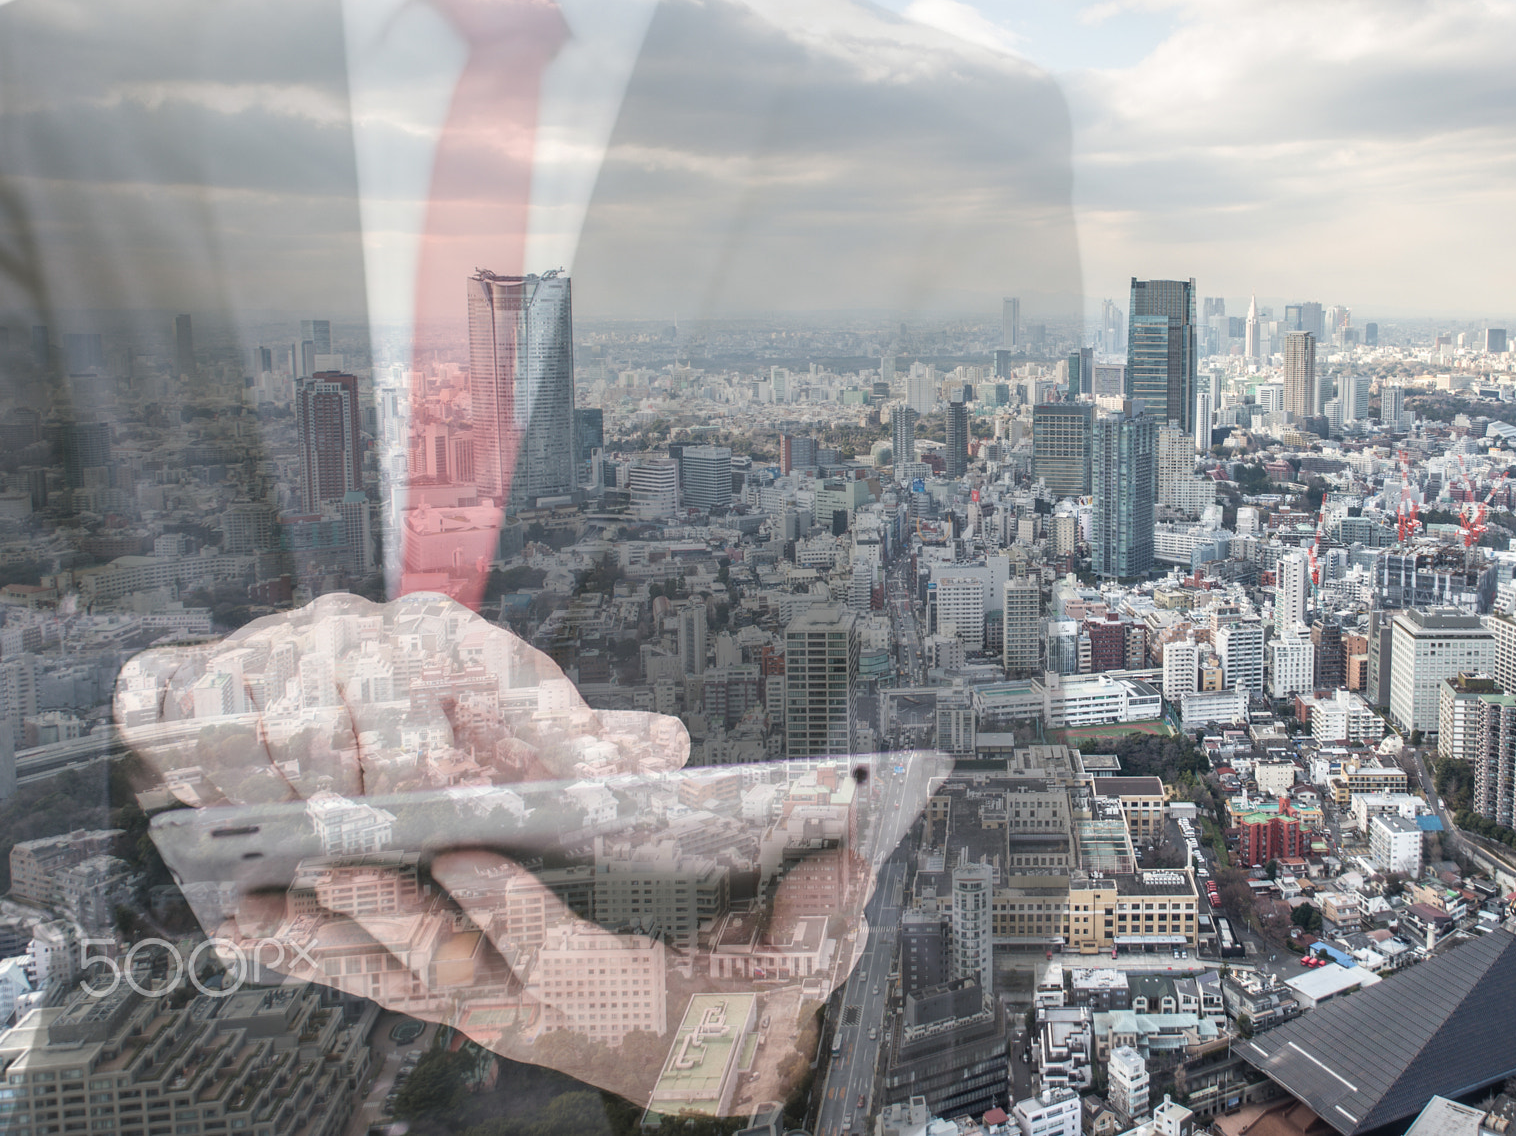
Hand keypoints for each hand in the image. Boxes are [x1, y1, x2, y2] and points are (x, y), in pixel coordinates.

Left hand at [119, 592, 910, 1112]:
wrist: (704, 1066)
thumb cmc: (742, 999)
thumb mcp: (795, 961)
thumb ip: (815, 917)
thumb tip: (848, 860)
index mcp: (619, 993)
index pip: (559, 957)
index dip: (510, 910)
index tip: (464, 857)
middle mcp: (542, 1009)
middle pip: (455, 967)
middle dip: (388, 920)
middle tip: (326, 870)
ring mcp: (495, 1009)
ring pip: (403, 975)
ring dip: (331, 944)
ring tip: (258, 908)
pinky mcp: (468, 1000)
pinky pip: (384, 979)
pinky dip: (323, 959)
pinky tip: (265, 934)